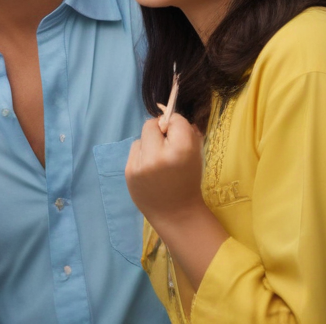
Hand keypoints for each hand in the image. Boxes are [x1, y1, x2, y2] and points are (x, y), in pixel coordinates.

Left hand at [125, 113, 205, 229]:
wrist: (176, 213)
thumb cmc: (188, 180)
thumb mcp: (196, 155)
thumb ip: (185, 132)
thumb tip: (167, 113)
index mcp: (181, 150)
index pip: (174, 119)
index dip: (177, 125)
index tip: (179, 136)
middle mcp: (158, 155)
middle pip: (152, 123)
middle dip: (159, 131)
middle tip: (166, 145)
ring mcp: (141, 164)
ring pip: (141, 136)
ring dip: (149, 143)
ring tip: (158, 161)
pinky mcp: (129, 171)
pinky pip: (134, 150)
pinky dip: (142, 155)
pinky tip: (149, 169)